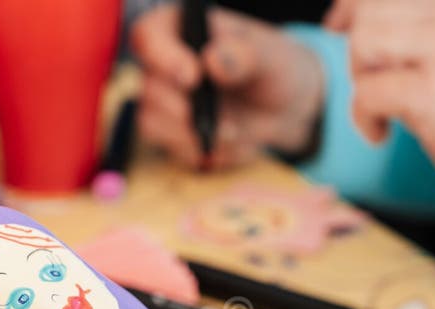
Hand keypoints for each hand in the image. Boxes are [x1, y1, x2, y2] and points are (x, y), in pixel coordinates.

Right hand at [130, 4, 324, 169]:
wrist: (286, 108)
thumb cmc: (274, 69)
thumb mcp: (270, 58)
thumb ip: (244, 55)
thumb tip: (214, 59)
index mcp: (181, 29)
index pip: (148, 35)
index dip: (164, 58)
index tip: (193, 78)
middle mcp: (164, 64)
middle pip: (150, 89)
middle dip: (187, 113)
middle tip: (229, 125)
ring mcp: (165, 101)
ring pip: (153, 124)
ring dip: (197, 138)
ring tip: (239, 134)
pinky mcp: (172, 134)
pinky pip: (175, 150)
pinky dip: (209, 153)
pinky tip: (236, 144)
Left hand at [341, 0, 434, 208]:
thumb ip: (413, 24)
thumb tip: (342, 14)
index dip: (352, 3)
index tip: (337, 24)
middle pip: (368, 13)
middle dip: (359, 53)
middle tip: (376, 86)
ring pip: (362, 44)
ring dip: (362, 81)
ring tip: (385, 107)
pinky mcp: (433, 91)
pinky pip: (366, 93)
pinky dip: (364, 119)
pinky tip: (382, 134)